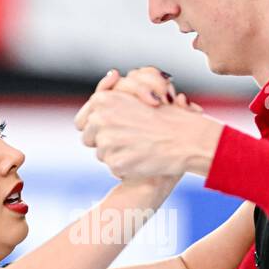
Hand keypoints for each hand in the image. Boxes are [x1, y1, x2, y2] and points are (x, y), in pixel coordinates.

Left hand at [75, 73, 219, 181]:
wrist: (186, 137)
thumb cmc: (166, 117)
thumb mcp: (136, 98)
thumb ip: (111, 105)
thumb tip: (94, 111)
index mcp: (102, 100)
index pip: (82, 122)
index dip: (93, 130)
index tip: (107, 133)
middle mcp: (100, 119)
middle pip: (89, 140)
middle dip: (105, 143)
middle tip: (130, 141)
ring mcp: (107, 141)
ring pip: (102, 156)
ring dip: (118, 154)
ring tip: (141, 147)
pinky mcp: (116, 162)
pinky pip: (114, 169)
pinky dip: (127, 168)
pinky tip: (144, 159)